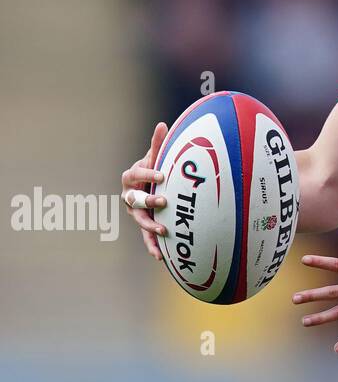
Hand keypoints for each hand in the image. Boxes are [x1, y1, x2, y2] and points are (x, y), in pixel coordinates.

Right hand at [121, 121, 168, 258]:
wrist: (152, 186)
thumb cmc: (155, 169)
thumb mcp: (156, 158)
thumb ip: (158, 145)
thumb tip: (163, 124)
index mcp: (131, 177)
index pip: (136, 174)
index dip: (147, 173)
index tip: (161, 174)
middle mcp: (129, 196)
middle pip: (135, 199)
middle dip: (148, 201)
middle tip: (163, 201)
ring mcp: (136, 213)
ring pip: (140, 220)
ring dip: (150, 226)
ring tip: (163, 231)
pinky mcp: (144, 225)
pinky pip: (146, 237)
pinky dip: (152, 246)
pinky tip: (160, 257)